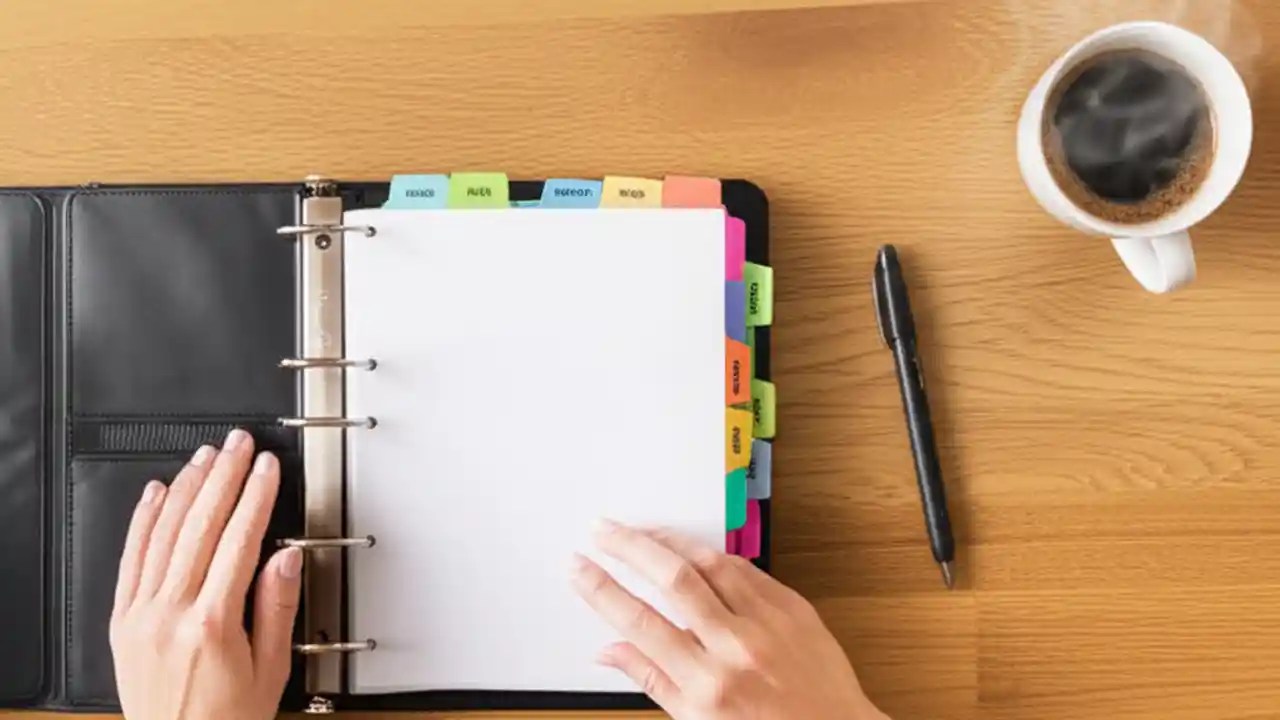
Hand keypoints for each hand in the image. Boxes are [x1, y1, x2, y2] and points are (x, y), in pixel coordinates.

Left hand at [110, 429, 300, 719]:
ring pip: (163, 533)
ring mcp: (140, 615)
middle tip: (239, 444)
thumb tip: (285, 558)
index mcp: (213, 624)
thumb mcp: (272, 668)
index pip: (239, 540)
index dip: (256, 497)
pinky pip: (131, 558)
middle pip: (200, 526)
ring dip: (187, 487)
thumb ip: (277, 607)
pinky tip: (157, 492)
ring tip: (206, 456)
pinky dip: (143, 520)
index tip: (268, 469)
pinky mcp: (121, 620)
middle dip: (224, 477)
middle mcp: (170, 614)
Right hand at [572, 520, 888, 719]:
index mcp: (706, 686)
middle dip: (629, 547)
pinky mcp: (792, 606)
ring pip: (709, 562)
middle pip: (671, 579)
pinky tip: (692, 548)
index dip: (601, 589)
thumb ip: (652, 680)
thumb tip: (608, 651)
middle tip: (603, 530)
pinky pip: (746, 568)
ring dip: (668, 539)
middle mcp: (736, 649)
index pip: (639, 624)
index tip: (578, 567)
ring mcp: (768, 623)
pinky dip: (713, 554)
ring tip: (640, 530)